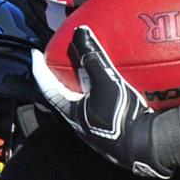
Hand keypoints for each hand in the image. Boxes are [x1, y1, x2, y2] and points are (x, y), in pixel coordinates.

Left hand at [32, 29, 171, 178]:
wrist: (144, 148)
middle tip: (62, 63)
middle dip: (61, 80)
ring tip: (87, 74)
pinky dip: (98, 98)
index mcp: (71, 111)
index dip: (40, 70)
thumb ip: (92, 57)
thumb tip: (80, 32)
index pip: (48, 87)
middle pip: (63, 97)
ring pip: (81, 105)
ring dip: (81, 89)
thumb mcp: (106, 82)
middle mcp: (78, 123)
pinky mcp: (109, 134)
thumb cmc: (120, 115)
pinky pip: (98, 111)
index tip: (35, 54)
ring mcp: (93, 131)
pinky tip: (112, 92)